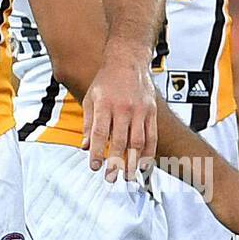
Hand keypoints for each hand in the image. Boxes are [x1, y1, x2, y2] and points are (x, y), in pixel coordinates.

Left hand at [83, 49, 157, 181]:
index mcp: (104, 104)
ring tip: (129, 176)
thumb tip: (86, 146)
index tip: (95, 167)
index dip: (98, 152)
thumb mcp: (90, 98)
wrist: (127, 60)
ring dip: (134, 162)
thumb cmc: (107, 80)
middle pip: (120, 141)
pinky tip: (144, 163)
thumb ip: (89, 123)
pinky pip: (152, 136)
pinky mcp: (151, 111)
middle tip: (111, 178)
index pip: (101, 133)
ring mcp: (139, 110)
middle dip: (115, 163)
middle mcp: (123, 108)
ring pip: (138, 141)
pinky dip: (149, 152)